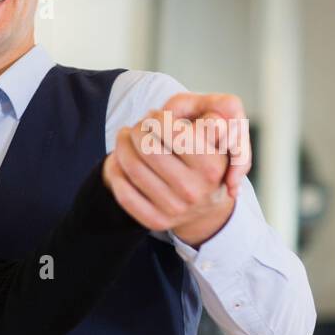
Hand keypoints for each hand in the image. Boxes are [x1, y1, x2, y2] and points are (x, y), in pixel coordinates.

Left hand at [103, 92, 248, 243]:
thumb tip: (192, 114)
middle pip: (149, 148)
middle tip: (136, 126)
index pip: (175, 132)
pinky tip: (118, 160)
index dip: (158, 118)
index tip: (154, 115)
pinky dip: (116, 171)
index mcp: (211, 166)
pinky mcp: (156, 221)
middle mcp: (193, 190)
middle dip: (137, 130)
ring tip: (124, 137)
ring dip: (122, 146)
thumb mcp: (218, 141)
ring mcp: (173, 208)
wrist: (207, 207)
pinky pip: (124, 193)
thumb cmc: (206, 164)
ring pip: (132, 168)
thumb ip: (208, 122)